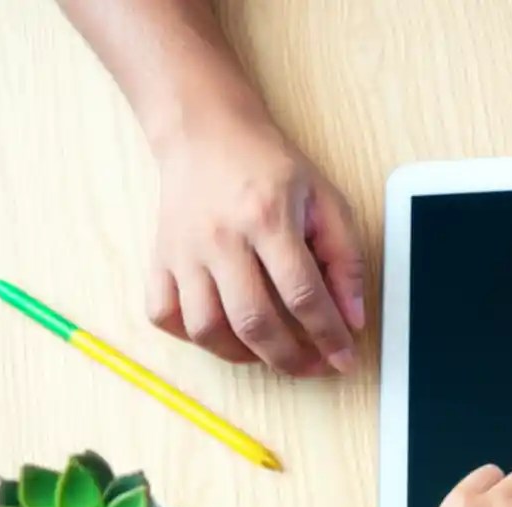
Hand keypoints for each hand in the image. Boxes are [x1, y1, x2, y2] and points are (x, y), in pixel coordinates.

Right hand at [147, 112, 364, 375]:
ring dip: (244, 356)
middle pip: (253, 322)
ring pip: (206, 329)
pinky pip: (165, 316)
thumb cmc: (269, 166)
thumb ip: (346, 258)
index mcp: (268, 218)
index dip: (328, 336)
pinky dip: (193, 337)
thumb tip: (352, 317)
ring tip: (272, 353)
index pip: (303, 295)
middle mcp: (220, 238)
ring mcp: (183, 251)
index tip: (345, 359)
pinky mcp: (159, 258)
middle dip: (291, 359)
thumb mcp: (325, 199)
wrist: (206, 132)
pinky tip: (224, 332)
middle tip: (314, 367)